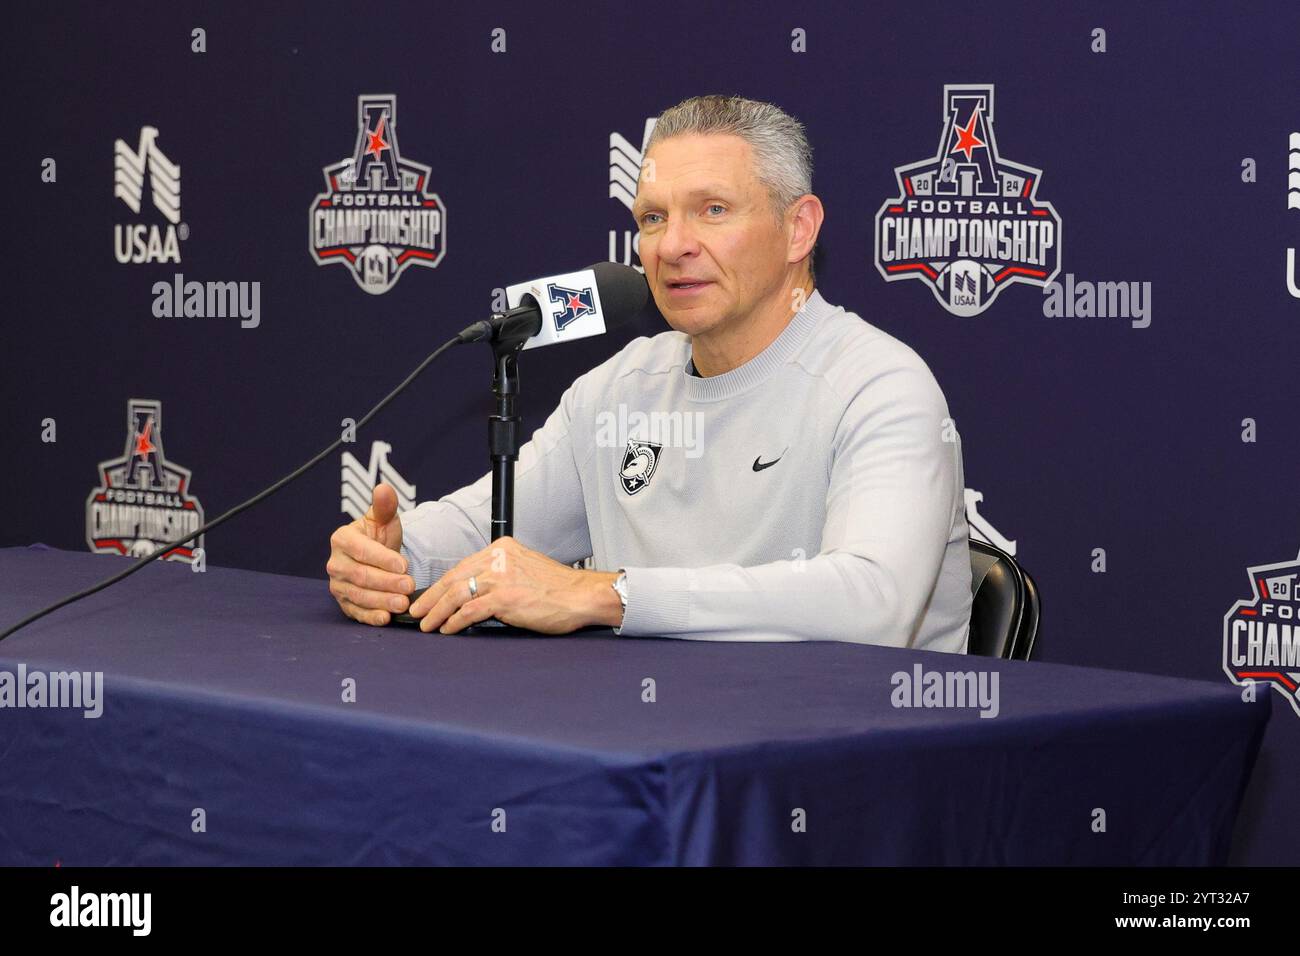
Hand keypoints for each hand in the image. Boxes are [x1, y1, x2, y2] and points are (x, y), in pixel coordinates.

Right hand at [326, 483, 414, 624]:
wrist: (376, 557)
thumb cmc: (379, 537)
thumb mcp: (384, 520)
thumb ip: (384, 506)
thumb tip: (384, 488)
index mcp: (342, 539)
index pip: (362, 551)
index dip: (383, 559)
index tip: (404, 564)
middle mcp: (335, 563)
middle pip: (361, 575)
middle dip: (386, 582)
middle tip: (409, 586)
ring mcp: (338, 585)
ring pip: (359, 595)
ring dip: (381, 601)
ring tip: (402, 603)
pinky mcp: (344, 603)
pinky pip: (355, 612)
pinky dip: (370, 617)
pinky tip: (385, 618)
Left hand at [407, 536, 620, 634]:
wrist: (582, 596)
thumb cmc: (558, 589)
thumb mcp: (525, 570)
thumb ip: (500, 575)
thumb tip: (473, 595)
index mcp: (502, 548)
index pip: (462, 566)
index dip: (442, 584)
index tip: (429, 597)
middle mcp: (498, 558)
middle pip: (453, 578)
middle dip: (430, 598)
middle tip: (416, 612)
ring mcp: (500, 577)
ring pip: (456, 594)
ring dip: (437, 612)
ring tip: (426, 625)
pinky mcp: (505, 597)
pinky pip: (470, 611)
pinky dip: (454, 622)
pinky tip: (447, 629)